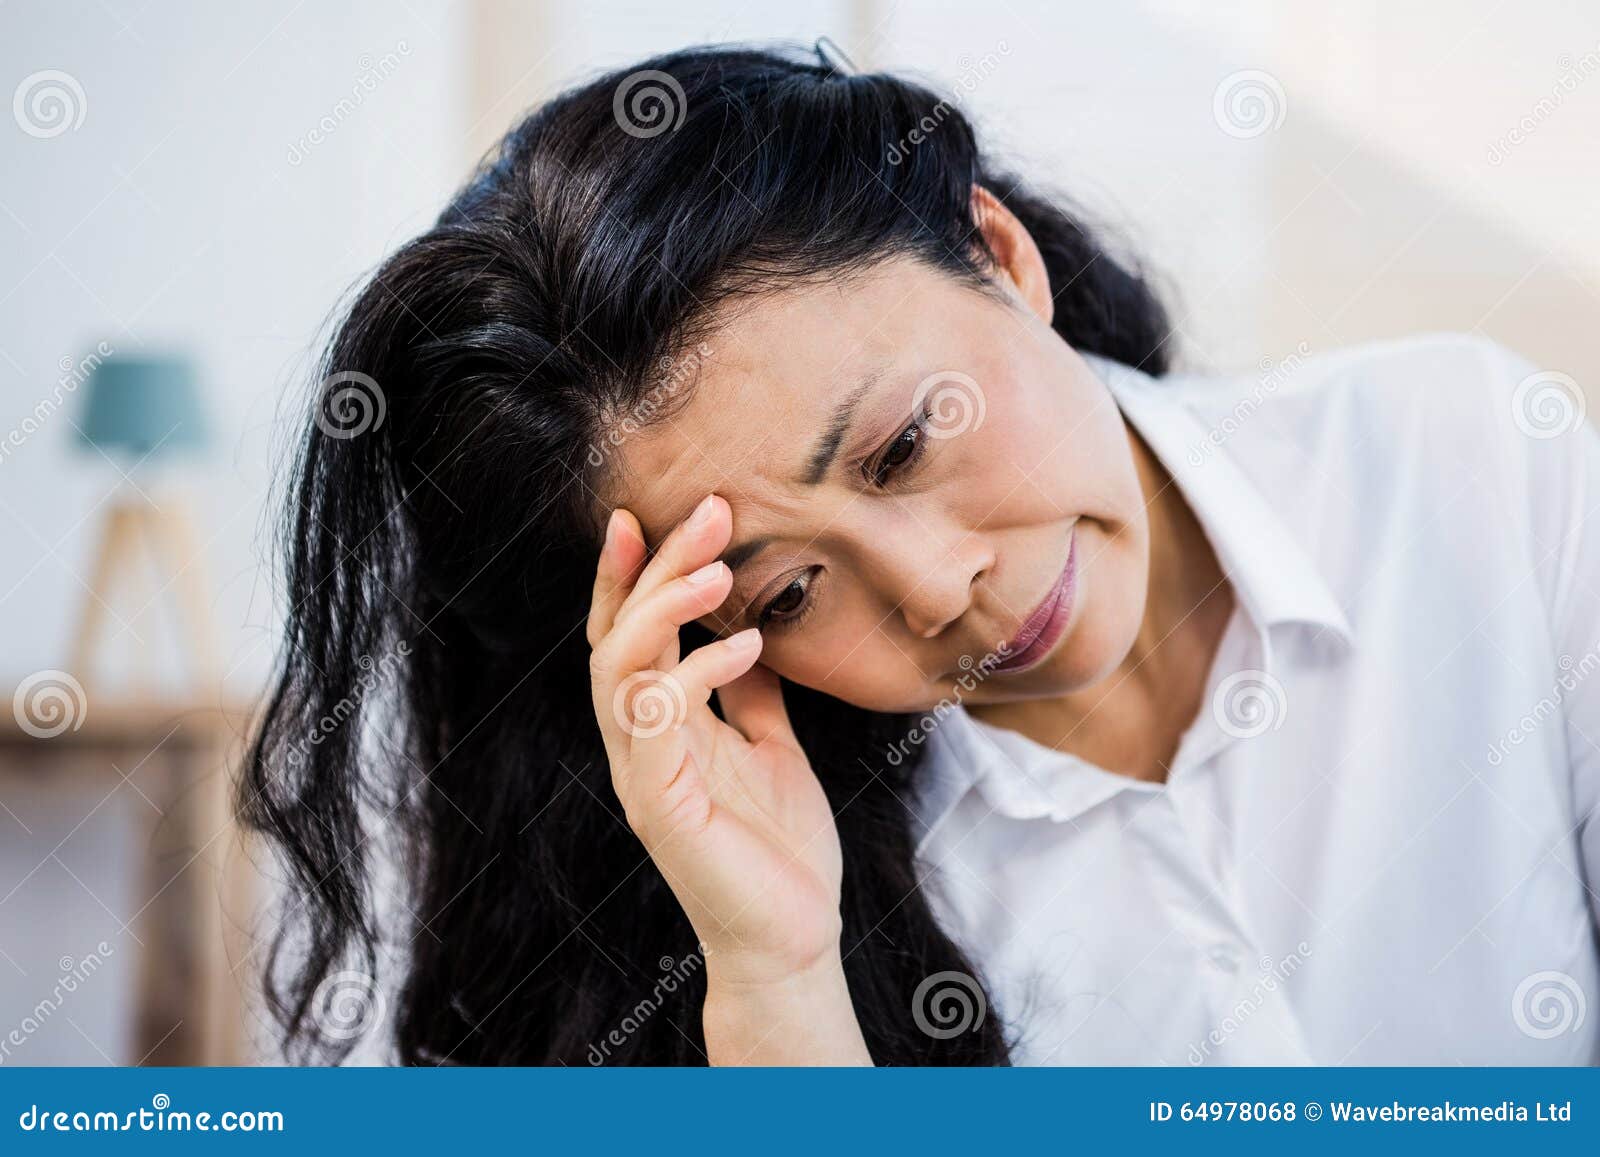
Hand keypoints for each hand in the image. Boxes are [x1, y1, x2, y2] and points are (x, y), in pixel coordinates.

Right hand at [586, 493, 844, 985]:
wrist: (791, 938)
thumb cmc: (779, 849)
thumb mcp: (772, 747)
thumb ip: (748, 693)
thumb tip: (748, 631)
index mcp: (660, 726)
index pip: (628, 634)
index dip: (630, 574)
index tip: (652, 512)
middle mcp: (638, 742)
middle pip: (618, 634)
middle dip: (653, 566)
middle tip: (706, 510)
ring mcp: (642, 773)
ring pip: (620, 668)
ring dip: (664, 608)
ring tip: (718, 567)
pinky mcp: (660, 804)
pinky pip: (657, 720)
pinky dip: (695, 672)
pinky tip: (746, 645)